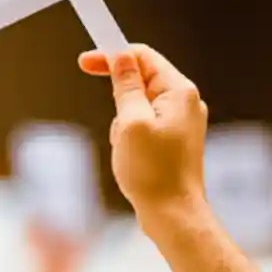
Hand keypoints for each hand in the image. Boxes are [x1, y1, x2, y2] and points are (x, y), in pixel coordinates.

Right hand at [78, 44, 207, 220]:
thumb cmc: (153, 172)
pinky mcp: (175, 141)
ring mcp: (182, 123)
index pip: (143, 57)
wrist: (173, 216)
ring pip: (139, 106)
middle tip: (118, 128)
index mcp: (179, 92)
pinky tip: (133, 160)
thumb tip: (121, 57)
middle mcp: (185, 103)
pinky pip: (144, 126)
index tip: (86, 61)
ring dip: (124, 124)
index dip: (113, 56)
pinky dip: (131, 137)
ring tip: (129, 151)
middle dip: (120, 101)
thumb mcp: (130, 122)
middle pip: (142, 81)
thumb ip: (126, 86)